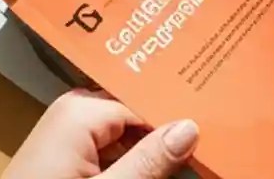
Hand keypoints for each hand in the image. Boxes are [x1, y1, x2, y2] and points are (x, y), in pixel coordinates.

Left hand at [2, 89, 198, 178]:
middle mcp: (72, 111)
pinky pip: (108, 146)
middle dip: (164, 132)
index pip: (146, 103)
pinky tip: (150, 169)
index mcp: (81, 111)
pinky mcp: (63, 152)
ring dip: (149, 149)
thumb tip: (189, 128)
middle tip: (202, 143)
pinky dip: (129, 159)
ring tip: (181, 159)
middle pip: (136, 114)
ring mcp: (66, 131)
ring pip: (124, 133)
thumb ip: (149, 161)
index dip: (177, 119)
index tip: (209, 131)